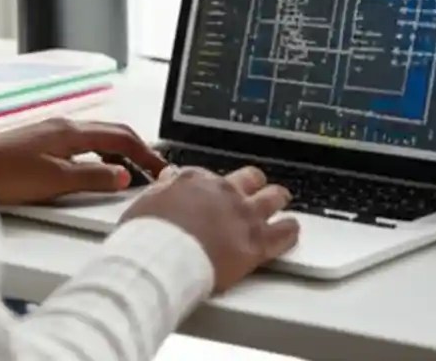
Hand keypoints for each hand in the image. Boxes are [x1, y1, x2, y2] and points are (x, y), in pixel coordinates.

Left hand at [0, 118, 167, 204]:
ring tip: (131, 174)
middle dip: (138, 150)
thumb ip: (94, 178)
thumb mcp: (56, 180)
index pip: (123, 138)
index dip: (146, 154)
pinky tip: (98, 173)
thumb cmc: (3, 174)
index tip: (161, 170)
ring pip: (98, 140)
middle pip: (114, 134)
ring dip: (119, 155)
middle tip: (154, 169)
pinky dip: (100, 158)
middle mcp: (64, 127)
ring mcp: (51, 134)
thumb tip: (124, 177)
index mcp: (72, 131)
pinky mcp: (40, 145)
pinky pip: (83, 147)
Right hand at [120, 166, 299, 292]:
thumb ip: (162, 189)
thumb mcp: (145, 203)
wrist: (160, 259)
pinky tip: (291, 231)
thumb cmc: (147, 237)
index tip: (213, 193)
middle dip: (254, 184)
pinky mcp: (257, 242)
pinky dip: (290, 231)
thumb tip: (167, 178)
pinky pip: (285, 231)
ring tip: (279, 204)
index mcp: (195, 181)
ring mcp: (244, 215)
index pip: (211, 175)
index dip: (213, 186)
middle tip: (253, 193)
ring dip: (277, 200)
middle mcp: (224, 192)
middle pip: (251, 178)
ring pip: (274, 197)